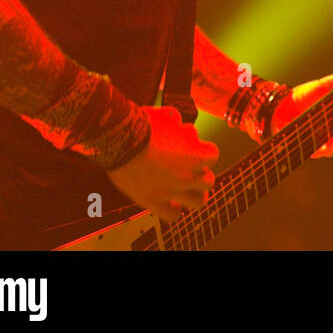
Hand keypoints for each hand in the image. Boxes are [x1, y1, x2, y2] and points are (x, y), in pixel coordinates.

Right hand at [107, 105, 218, 221]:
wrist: (120, 138)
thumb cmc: (143, 124)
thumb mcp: (168, 117)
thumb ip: (180, 124)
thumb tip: (180, 125)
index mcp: (195, 155)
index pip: (213, 156)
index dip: (203, 151)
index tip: (193, 148)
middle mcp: (187, 175)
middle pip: (208, 181)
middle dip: (201, 174)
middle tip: (189, 168)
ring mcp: (170, 190)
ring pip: (198, 201)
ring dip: (194, 193)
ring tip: (185, 187)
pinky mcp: (152, 200)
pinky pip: (171, 215)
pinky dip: (172, 209)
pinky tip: (167, 201)